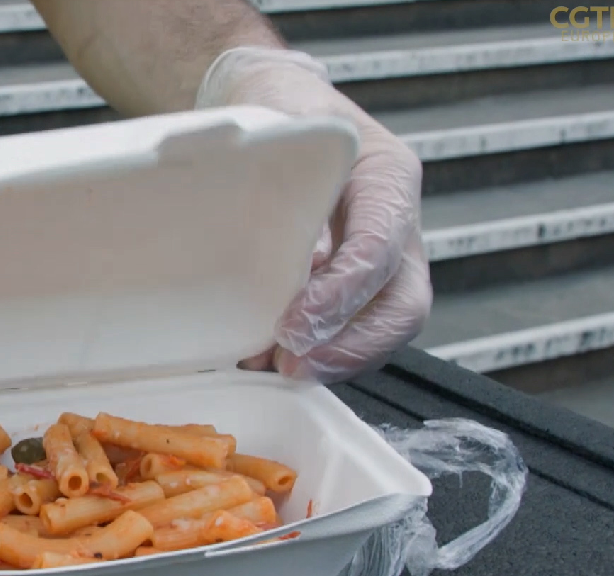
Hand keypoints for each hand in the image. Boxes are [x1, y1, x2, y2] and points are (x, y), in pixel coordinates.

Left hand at [195, 47, 432, 383]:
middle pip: (403, 303)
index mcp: (386, 175)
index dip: (343, 293)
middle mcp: (398, 222)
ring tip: (279, 368)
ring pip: (386, 326)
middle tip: (292, 361)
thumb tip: (282, 259)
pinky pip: (356, 329)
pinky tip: (274, 361)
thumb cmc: (280, 111)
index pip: (381, 245)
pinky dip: (322, 353)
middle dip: (351, 344)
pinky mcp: (358, 282)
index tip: (296, 323)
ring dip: (336, 358)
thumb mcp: (280, 124)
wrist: (278, 104)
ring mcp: (385, 257)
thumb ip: (284, 181)